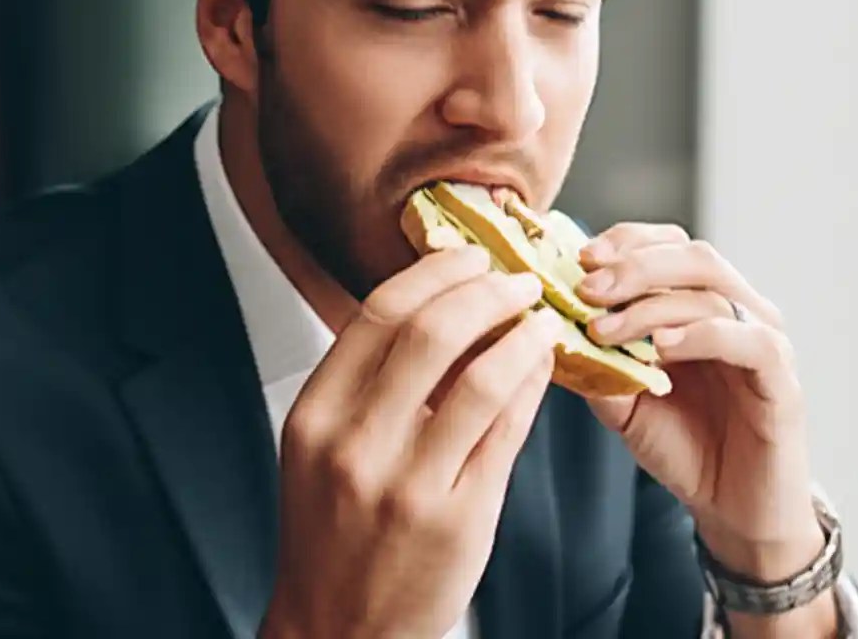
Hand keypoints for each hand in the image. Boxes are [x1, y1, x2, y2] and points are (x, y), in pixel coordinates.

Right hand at [260, 247, 560, 638]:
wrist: (339, 627)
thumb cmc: (335, 534)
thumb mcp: (326, 449)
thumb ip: (370, 383)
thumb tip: (442, 306)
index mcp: (316, 415)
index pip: (379, 313)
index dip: (434, 273)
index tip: (467, 256)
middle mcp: (355, 445)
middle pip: (431, 330)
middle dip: (486, 289)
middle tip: (515, 278)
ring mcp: (408, 485)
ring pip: (482, 377)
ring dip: (522, 333)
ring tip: (540, 317)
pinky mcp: (459, 518)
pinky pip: (508, 430)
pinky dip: (530, 386)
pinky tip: (541, 367)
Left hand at [574, 224, 822, 581]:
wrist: (734, 511)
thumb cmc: (686, 448)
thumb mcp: (626, 403)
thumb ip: (597, 365)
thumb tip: (549, 334)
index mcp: (702, 305)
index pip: (669, 245)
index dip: (626, 241)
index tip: (579, 257)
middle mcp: (738, 311)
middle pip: (692, 255)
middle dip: (633, 265)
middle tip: (586, 288)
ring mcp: (764, 340)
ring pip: (714, 292)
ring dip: (652, 303)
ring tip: (606, 327)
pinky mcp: (783, 379)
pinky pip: (750, 340)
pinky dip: (703, 335)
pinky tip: (662, 348)